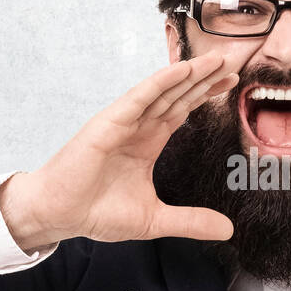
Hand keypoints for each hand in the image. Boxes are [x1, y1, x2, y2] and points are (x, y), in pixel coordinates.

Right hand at [0, 51, 244, 249]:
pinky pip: (140, 98)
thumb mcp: (154, 220)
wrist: (59, 214)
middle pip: (177, 95)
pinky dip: (161, 82)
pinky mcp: (108, 123)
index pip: (182, 110)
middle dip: (205, 78)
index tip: (230, 83)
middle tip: (231, 60)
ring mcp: (124, 121)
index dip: (205, 94)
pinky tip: (183, 70)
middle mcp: (138, 126)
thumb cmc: (96, 213)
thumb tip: (227, 230)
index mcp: (148, 142)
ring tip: (216, 60)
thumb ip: (191, 221)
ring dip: (190, 73)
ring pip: (163, 91)